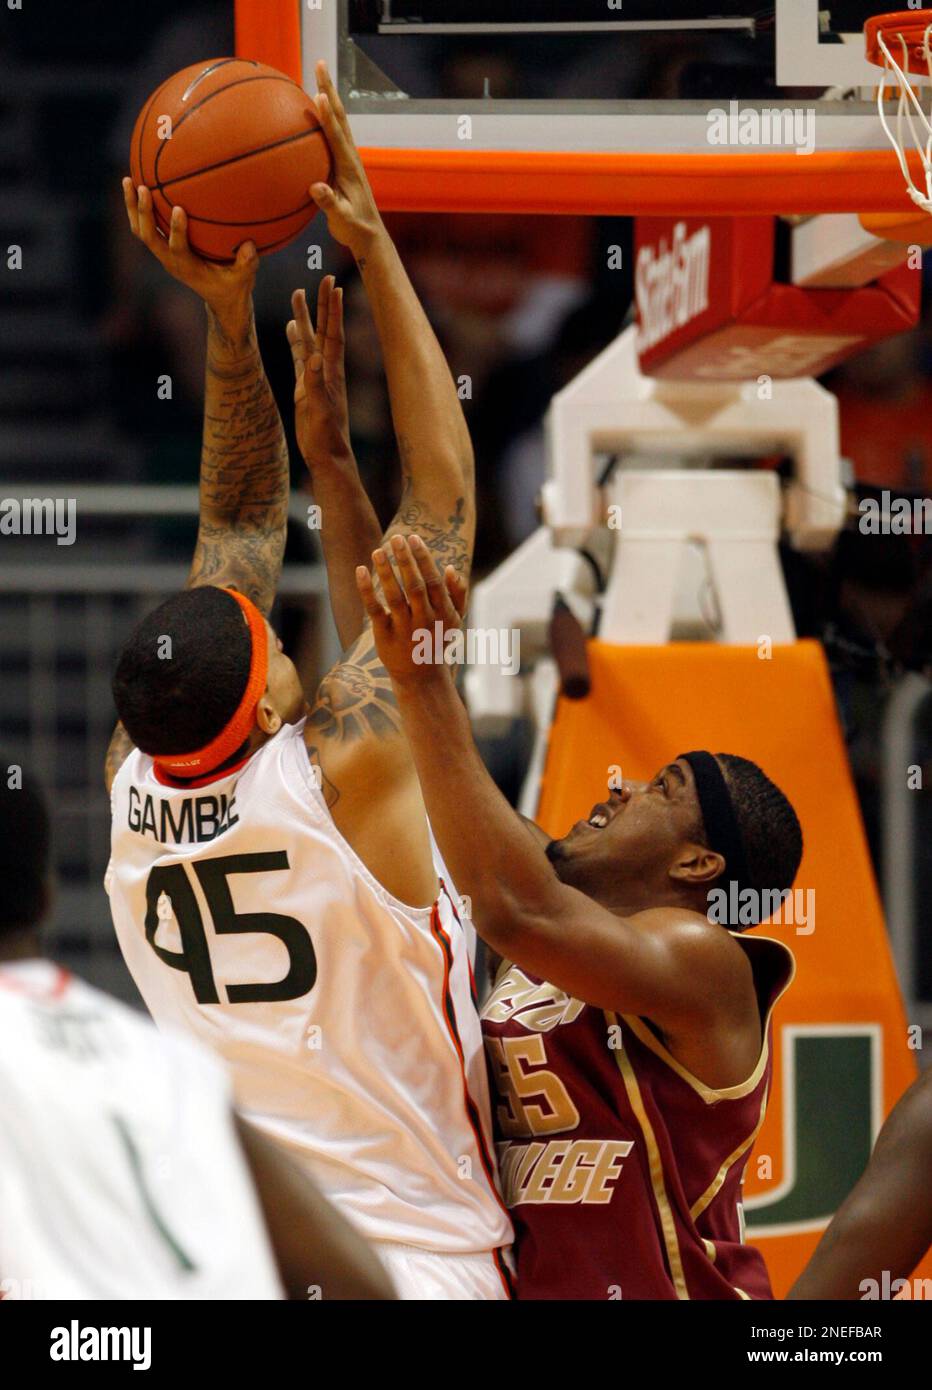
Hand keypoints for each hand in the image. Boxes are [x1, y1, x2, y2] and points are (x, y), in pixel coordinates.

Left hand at [121, 179, 257, 324]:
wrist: (220, 300)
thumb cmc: (233, 287)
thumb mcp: (244, 279)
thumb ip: (247, 263)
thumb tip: (250, 245)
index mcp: (187, 268)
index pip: (177, 248)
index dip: (175, 230)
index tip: (177, 209)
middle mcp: (170, 260)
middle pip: (147, 236)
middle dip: (143, 212)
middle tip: (142, 188)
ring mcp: (163, 253)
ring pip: (140, 230)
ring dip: (132, 207)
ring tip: (128, 179)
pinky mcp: (163, 246)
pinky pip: (146, 226)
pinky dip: (139, 207)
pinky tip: (141, 183)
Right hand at [287, 276, 352, 469]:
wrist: (327, 456)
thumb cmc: (327, 438)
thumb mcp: (321, 411)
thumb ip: (316, 385)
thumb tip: (314, 358)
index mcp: (331, 372)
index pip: (332, 334)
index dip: (333, 310)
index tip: (333, 284)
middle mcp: (325, 370)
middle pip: (322, 330)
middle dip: (321, 305)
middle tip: (322, 277)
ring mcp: (315, 377)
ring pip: (308, 340)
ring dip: (304, 319)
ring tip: (297, 294)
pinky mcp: (305, 387)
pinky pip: (299, 357)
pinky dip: (295, 341)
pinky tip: (291, 327)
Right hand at [310, 60, 384, 259]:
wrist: (368, 234)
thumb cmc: (354, 228)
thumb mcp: (341, 219)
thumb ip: (330, 203)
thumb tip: (316, 188)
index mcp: (349, 167)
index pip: (337, 135)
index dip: (328, 115)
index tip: (319, 94)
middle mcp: (350, 156)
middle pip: (339, 116)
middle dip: (329, 89)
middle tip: (320, 64)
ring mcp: (347, 157)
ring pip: (337, 120)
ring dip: (328, 96)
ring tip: (317, 74)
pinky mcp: (342, 162)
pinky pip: (331, 133)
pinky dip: (323, 116)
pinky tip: (311, 109)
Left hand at [356, 535, 468, 684]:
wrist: (421, 677)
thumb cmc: (437, 640)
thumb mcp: (454, 620)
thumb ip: (457, 594)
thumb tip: (450, 568)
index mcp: (443, 613)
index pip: (433, 580)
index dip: (423, 558)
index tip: (413, 538)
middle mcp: (424, 620)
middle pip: (415, 586)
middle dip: (405, 560)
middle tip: (396, 538)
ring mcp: (405, 629)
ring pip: (395, 597)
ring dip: (385, 572)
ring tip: (378, 551)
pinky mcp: (385, 636)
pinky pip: (375, 610)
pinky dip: (367, 590)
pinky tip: (361, 570)